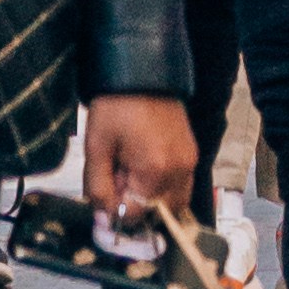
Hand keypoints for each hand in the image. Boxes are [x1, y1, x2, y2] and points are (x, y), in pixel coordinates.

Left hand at [84, 91, 197, 226]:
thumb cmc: (115, 106)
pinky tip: (145, 163)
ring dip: (151, 198)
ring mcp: (190, 161)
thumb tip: (105, 219)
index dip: (115, 204)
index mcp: (156, 171)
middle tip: (120, 174)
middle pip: (157, 213)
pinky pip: (180, 185)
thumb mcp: (96, 148)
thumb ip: (98, 189)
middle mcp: (180, 171)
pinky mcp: (192, 152)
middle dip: (136, 203)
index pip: (135, 214)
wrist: (141, 69)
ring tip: (132, 169)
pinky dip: (163, 187)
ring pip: (171, 203)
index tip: (107, 181)